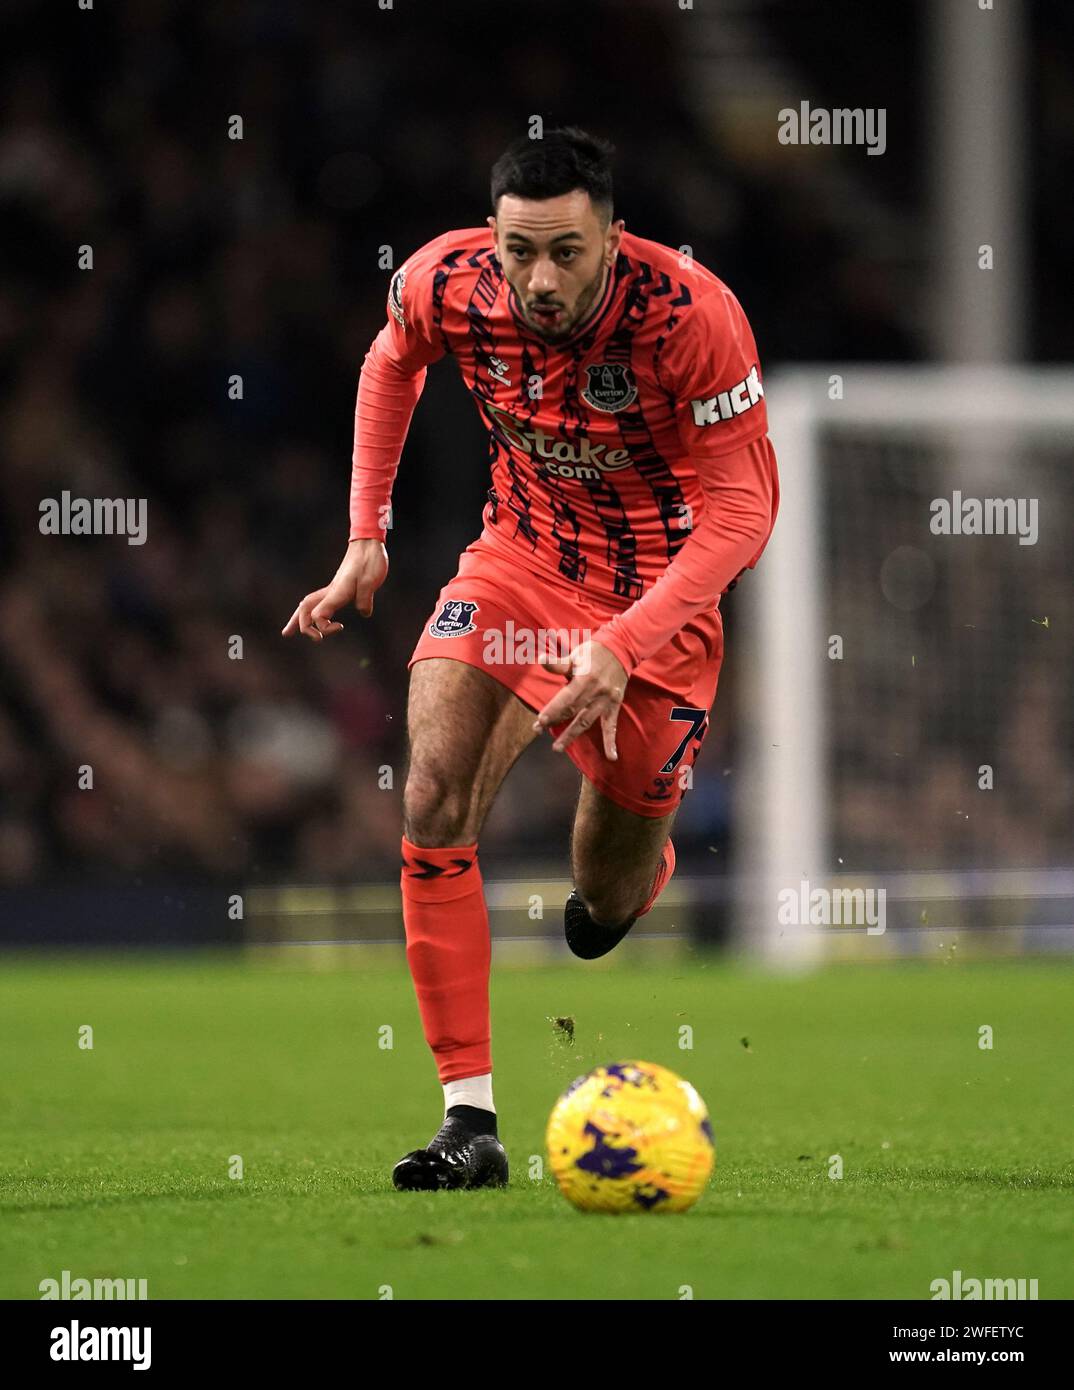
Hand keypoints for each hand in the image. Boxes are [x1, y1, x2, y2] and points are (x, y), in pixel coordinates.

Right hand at [282, 539, 387, 641]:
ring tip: (290, 630)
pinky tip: (315, 617)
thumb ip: (365, 598)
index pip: (318, 615)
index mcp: (336, 592)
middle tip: (295, 636)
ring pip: (307, 604)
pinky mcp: (338, 586)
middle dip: (300, 625)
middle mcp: (331, 591)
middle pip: (305, 609)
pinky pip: (318, 601)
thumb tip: (364, 613)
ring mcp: (333, 588)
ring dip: (298, 618)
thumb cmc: (370, 560)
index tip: (341, 626)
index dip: (324, 627)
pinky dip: (312, 612)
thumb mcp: (372, 581)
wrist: (368, 543)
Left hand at [533, 639, 626, 759]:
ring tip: (558, 748)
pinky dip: (611, 741)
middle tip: (538, 731)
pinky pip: (612, 726)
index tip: (540, 721)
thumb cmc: (594, 652)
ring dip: (572, 735)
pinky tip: (612, 756)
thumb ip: (559, 663)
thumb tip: (541, 659)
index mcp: (585, 678)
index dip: (553, 710)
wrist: (621, 649)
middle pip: (573, 711)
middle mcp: (596, 692)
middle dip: (555, 722)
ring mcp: (606, 700)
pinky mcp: (614, 705)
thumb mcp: (575, 655)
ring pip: (586, 721)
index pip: (566, 698)